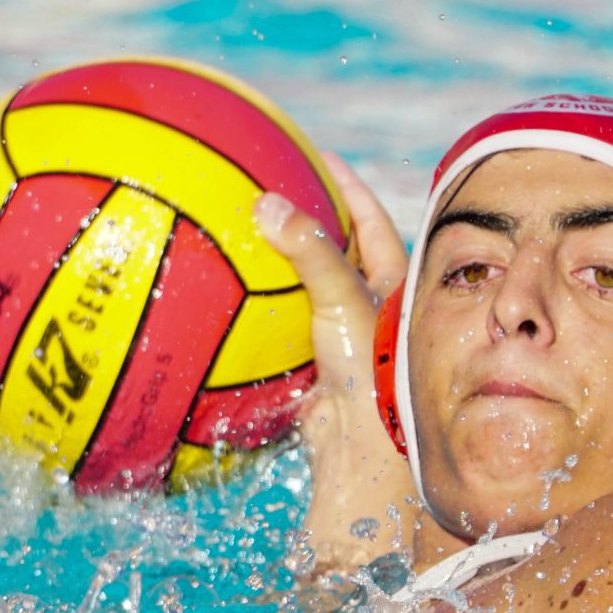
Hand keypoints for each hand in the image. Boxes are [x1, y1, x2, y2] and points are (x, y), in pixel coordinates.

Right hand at [254, 151, 415, 568]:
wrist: (362, 459)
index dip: (341, 183)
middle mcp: (369, 310)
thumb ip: (309, 252)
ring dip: (273, 273)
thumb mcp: (343, 300)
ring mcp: (341, 345)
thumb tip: (265, 204)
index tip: (312, 153)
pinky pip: (276, 340)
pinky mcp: (312, 376)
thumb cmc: (374, 374)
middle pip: (334, 252)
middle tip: (265, 188)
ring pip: (303, 296)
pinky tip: (220, 311)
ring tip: (235, 240)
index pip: (368, 217)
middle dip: (304, 222)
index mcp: (392, 283)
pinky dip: (252, 324)